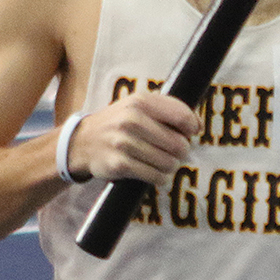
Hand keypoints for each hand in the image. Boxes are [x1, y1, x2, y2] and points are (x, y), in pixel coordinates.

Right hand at [68, 92, 200, 187]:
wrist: (82, 142)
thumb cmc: (119, 123)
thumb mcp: (138, 105)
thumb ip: (167, 109)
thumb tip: (196, 126)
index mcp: (140, 102)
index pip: (182, 116)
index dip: (191, 128)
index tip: (189, 133)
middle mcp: (131, 120)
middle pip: (179, 144)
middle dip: (181, 151)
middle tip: (174, 151)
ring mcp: (124, 143)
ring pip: (169, 162)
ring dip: (171, 166)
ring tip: (164, 162)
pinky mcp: (119, 164)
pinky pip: (155, 176)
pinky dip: (160, 177)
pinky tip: (155, 173)